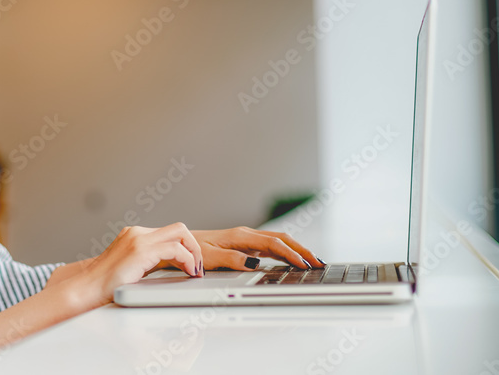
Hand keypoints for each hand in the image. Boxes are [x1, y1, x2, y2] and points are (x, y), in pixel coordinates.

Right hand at [75, 222, 202, 308]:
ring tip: (196, 271)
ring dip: (194, 252)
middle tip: (198, 267)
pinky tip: (189, 273)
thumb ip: (147, 263)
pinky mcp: (141, 251)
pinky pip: (175, 249)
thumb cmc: (104, 286)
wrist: (86, 291)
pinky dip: (188, 260)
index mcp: (133, 235)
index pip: (168, 234)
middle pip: (178, 229)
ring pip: (180, 233)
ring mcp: (138, 239)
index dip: (185, 249)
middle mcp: (136, 232)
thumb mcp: (131, 269)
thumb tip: (169, 270)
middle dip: (193, 247)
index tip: (191, 266)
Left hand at [192, 227, 323, 270]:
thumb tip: (254, 263)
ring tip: (313, 262)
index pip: (273, 243)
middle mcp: (246, 234)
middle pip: (282, 239)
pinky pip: (270, 247)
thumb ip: (232, 259)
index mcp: (240, 235)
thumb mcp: (210, 257)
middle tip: (319, 262)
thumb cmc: (192, 250)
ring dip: (296, 250)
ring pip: (278, 241)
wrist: (180, 243)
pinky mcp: (245, 245)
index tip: (304, 264)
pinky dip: (285, 252)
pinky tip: (293, 260)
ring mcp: (246, 239)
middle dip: (302, 249)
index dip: (291, 253)